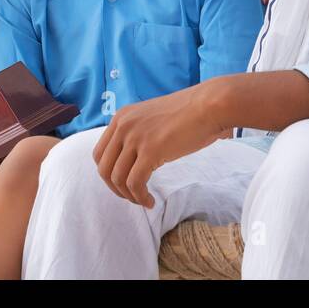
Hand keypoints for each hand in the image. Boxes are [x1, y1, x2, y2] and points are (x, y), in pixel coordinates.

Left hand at [91, 82, 227, 208]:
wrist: (209, 106)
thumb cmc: (189, 114)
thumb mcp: (152, 118)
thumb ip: (138, 132)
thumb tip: (132, 159)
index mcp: (121, 117)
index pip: (99, 153)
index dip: (108, 174)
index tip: (123, 184)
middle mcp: (123, 125)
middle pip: (103, 168)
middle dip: (115, 188)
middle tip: (132, 196)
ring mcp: (135, 137)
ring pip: (117, 178)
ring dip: (129, 196)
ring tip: (143, 200)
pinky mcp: (150, 150)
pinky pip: (135, 183)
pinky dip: (140, 197)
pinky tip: (150, 201)